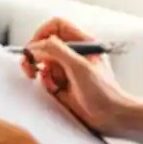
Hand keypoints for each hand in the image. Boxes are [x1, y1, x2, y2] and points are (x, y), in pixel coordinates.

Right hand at [22, 17, 137, 136]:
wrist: (111, 117)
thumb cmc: (105, 93)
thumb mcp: (80, 67)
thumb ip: (57, 51)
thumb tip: (37, 45)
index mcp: (83, 43)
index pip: (57, 26)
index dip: (43, 33)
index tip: (35, 46)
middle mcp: (74, 53)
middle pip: (45, 44)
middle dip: (36, 54)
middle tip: (31, 65)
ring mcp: (67, 69)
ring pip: (43, 62)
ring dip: (42, 72)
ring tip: (49, 81)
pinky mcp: (62, 84)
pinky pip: (45, 78)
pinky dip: (46, 83)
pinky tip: (56, 90)